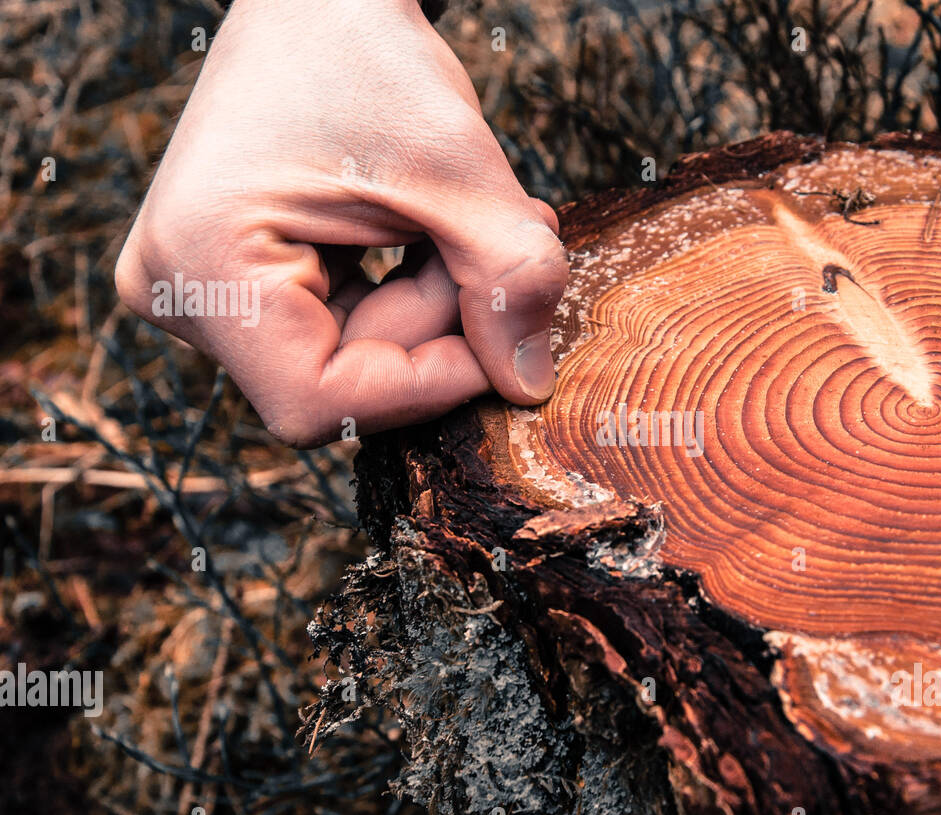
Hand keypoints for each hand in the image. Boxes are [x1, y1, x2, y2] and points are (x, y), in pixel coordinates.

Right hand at [115, 0, 566, 446]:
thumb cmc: (368, 53)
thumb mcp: (456, 168)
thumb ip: (506, 279)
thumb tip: (527, 387)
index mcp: (203, 266)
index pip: (321, 400)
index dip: (426, 386)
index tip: (505, 340)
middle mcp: (179, 292)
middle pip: (341, 378)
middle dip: (443, 325)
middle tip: (513, 244)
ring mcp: (201, 290)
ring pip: (352, 354)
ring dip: (436, 302)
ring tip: (484, 221)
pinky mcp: (235, 281)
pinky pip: (340, 325)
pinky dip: (408, 290)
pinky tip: (445, 230)